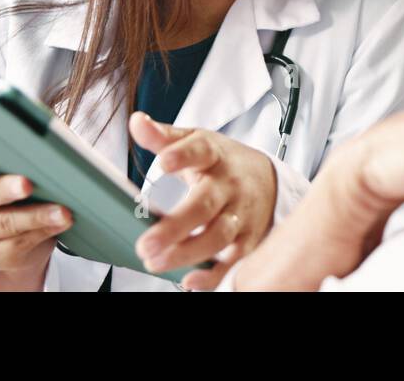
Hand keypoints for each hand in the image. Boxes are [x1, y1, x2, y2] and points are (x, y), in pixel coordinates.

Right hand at [0, 147, 72, 290]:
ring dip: (36, 215)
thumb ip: (16, 148)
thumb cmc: (14, 184)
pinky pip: (20, 241)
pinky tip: (62, 221)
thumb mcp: (11, 166)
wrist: (16, 233)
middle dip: (4, 189)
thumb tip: (46, 126)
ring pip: (4, 223)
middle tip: (26, 184)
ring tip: (61, 210)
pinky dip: (45, 229)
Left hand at [128, 112, 276, 287]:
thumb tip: (136, 122)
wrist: (267, 179)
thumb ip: (164, 136)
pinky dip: (213, 275)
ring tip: (154, 262)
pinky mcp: (247, 240)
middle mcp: (230, 186)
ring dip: (187, 253)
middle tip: (144, 243)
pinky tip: (190, 281)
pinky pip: (232, 261)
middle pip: (206, 205)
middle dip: (176, 226)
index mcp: (214, 156)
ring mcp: (241, 215)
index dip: (183, 155)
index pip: (199, 152)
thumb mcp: (197, 141)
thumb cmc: (222, 162)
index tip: (164, 162)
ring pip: (218, 237)